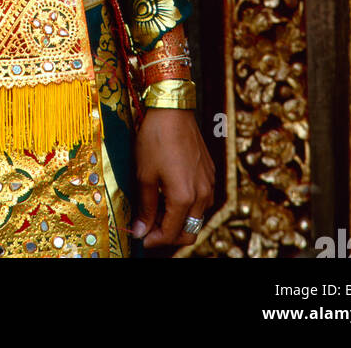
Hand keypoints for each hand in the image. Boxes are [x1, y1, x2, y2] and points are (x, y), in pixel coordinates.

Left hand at [131, 109, 215, 248]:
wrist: (173, 110)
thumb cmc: (155, 139)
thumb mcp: (145, 174)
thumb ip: (145, 207)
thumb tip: (140, 231)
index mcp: (185, 197)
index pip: (171, 233)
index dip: (154, 240)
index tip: (141, 238)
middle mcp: (202, 195)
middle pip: (190, 231)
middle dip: (169, 235)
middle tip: (149, 229)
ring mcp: (209, 184)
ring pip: (198, 217)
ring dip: (180, 221)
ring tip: (157, 211)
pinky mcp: (210, 173)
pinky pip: (202, 200)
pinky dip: (188, 206)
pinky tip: (170, 195)